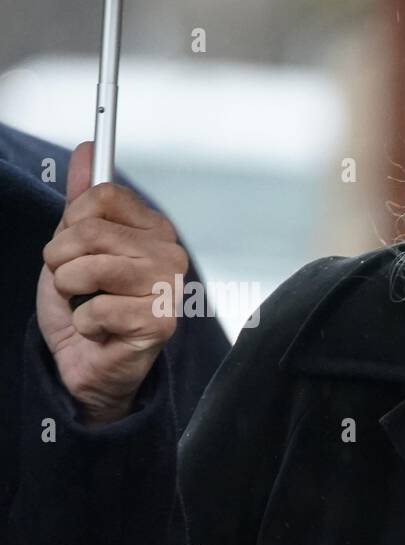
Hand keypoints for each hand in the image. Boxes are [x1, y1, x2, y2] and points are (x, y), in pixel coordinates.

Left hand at [37, 141, 187, 426]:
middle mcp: (170, 255)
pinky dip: (85, 323)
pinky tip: (101, 331)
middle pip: (91, 230)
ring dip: (70, 290)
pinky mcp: (161, 323)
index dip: (72, 221)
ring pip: (91, 266)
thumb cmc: (85, 306)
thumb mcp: (73, 246)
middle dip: (62, 260)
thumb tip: (89, 150)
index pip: (103, 196)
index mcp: (153, 230)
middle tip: (74, 283)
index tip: (75, 246)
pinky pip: (98, 307)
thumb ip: (83, 201)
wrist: (86, 361)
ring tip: (85, 305)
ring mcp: (168, 288)